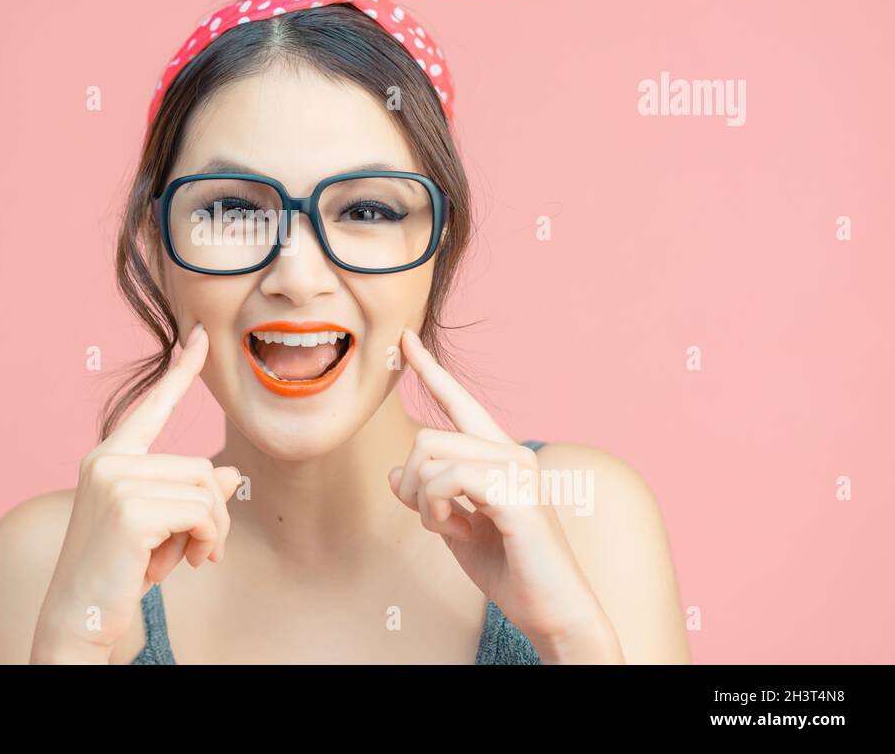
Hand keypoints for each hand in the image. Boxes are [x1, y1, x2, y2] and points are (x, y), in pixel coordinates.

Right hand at [32, 323, 240, 662]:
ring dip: (212, 533)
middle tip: (200, 552)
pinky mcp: (129, 508)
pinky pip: (200, 513)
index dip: (180, 372)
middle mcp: (107, 461)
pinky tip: (188, 564)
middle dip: (214, 514)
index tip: (200, 337)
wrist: (76, 619)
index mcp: (108, 458)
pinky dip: (208, 542)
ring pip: (204, 490)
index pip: (152, 407)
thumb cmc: (116, 574)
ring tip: (189, 560)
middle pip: (199, 467)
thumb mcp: (158, 529)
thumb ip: (188, 495)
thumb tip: (230, 472)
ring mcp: (115, 481)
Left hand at [389, 327, 619, 660]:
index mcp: (499, 456)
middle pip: (426, 437)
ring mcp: (517, 468)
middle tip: (436, 521)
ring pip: (430, 454)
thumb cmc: (511, 572)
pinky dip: (435, 509)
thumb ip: (429, 496)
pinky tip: (454, 530)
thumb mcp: (455, 528)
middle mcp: (511, 451)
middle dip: (413, 484)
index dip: (430, 371)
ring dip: (423, 501)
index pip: (459, 403)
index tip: (405, 338)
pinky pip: (447, 479)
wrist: (554, 612)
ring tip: (448, 528)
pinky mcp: (515, 492)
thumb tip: (397, 472)